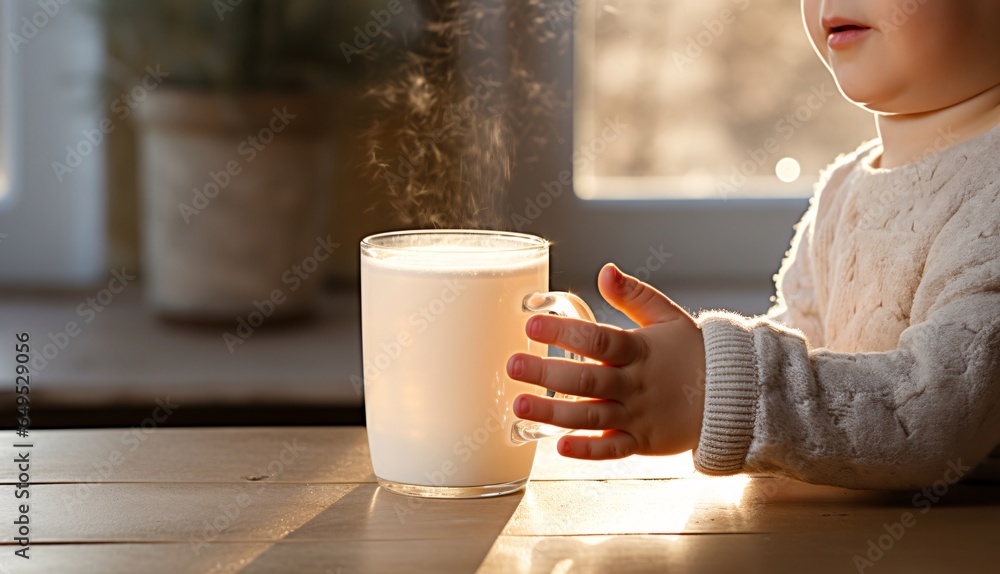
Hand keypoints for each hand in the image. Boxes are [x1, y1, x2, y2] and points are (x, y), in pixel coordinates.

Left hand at [508, 263, 706, 459]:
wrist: (734, 395)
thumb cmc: (695, 354)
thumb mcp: (667, 317)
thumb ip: (634, 295)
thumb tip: (605, 270)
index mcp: (640, 350)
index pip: (598, 339)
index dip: (564, 332)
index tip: (532, 325)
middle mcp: (635, 384)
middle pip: (586, 380)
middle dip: (546, 373)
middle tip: (512, 366)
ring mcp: (638, 415)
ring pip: (591, 416)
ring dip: (554, 413)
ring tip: (520, 405)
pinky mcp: (642, 441)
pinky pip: (612, 449)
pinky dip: (588, 450)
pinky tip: (559, 445)